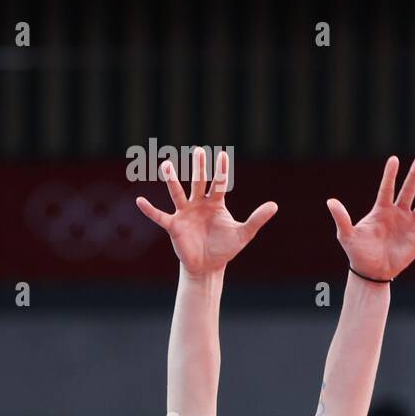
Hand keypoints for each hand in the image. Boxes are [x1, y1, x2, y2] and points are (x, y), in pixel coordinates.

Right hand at [136, 148, 277, 275]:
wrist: (209, 265)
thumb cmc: (225, 247)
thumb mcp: (244, 233)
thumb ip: (257, 219)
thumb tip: (275, 205)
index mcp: (215, 204)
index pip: (219, 183)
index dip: (221, 170)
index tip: (223, 154)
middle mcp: (199, 204)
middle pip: (198, 182)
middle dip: (199, 167)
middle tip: (198, 150)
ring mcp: (185, 213)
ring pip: (177, 193)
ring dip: (172, 180)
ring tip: (166, 164)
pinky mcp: (174, 226)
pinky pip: (160, 216)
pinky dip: (150, 210)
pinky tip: (140, 201)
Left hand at [326, 155, 414, 280]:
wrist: (372, 272)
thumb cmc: (357, 253)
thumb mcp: (347, 235)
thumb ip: (342, 218)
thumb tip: (330, 201)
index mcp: (381, 210)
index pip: (387, 188)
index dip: (390, 174)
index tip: (395, 159)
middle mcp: (398, 213)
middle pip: (409, 190)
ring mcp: (410, 225)